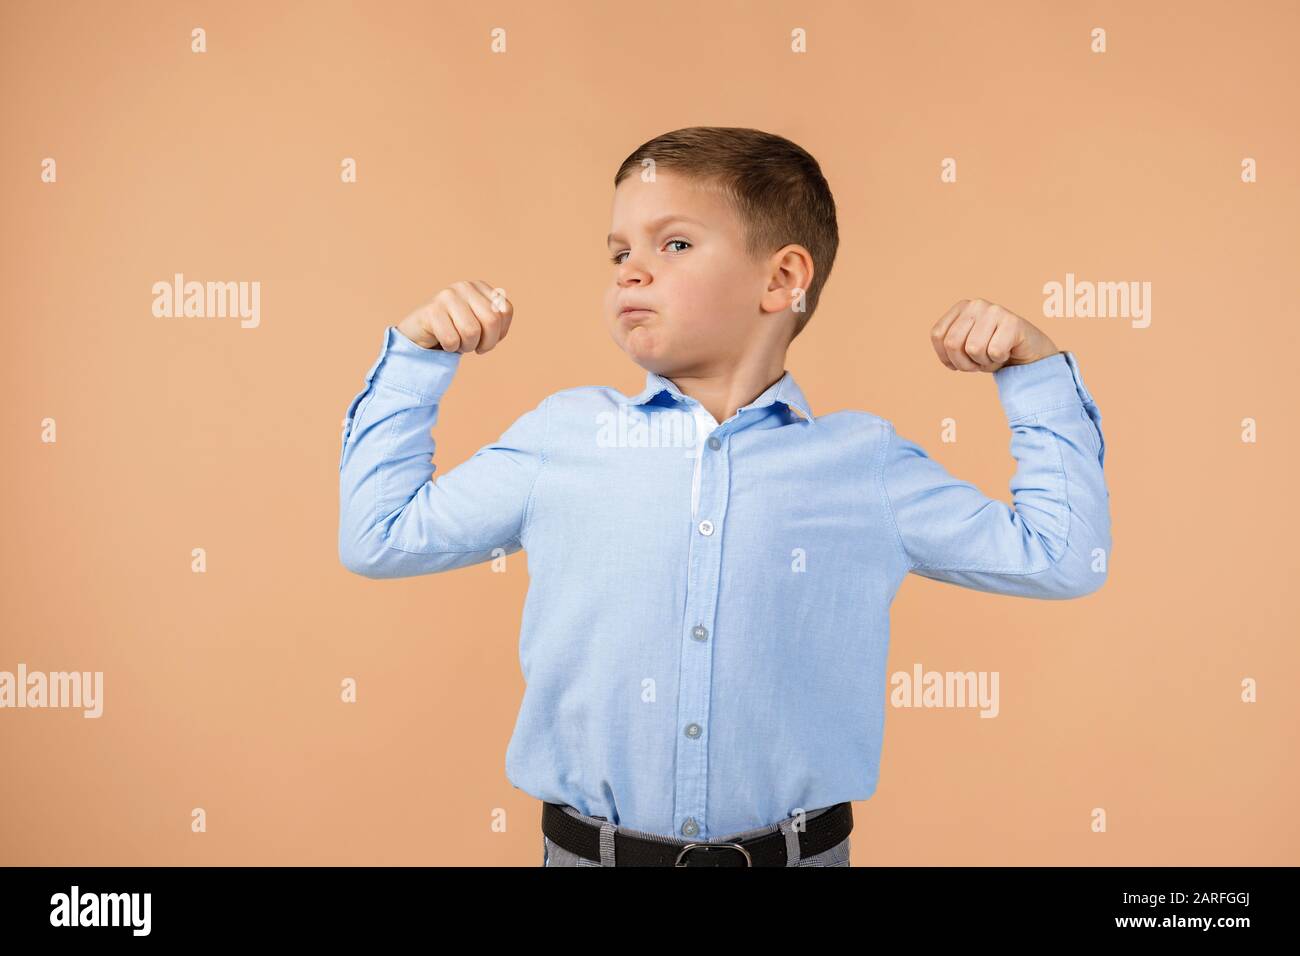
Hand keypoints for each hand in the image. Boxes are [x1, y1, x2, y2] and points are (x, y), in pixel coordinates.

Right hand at [397, 280, 513, 352]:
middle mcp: (464, 286)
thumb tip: (500, 325)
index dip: (500, 332)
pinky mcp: (431, 311)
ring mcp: (446, 296)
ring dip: (467, 346)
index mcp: (479, 286)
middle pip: (492, 321)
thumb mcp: (480, 322)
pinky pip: (452, 340)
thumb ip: (495, 320)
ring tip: (458, 343)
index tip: (487, 339)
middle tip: (475, 346)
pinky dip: (450, 348)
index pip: (505, 311)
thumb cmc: (455, 330)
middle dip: (486, 342)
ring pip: (472, 332)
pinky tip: (443, 342)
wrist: (419, 334)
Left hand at [930, 299, 1057, 370]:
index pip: (937, 335)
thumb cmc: (992, 351)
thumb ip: (949, 344)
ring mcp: (995, 310)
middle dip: (964, 363)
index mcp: (961, 307)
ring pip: (973, 349)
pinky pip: (994, 351)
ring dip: (983, 362)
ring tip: (993, 355)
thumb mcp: (964, 347)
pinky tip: (1007, 352)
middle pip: (952, 343)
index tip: (960, 362)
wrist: (1027, 353)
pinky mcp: (1013, 321)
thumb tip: (944, 342)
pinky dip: (999, 359)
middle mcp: (976, 304)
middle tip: (978, 362)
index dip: (946, 357)